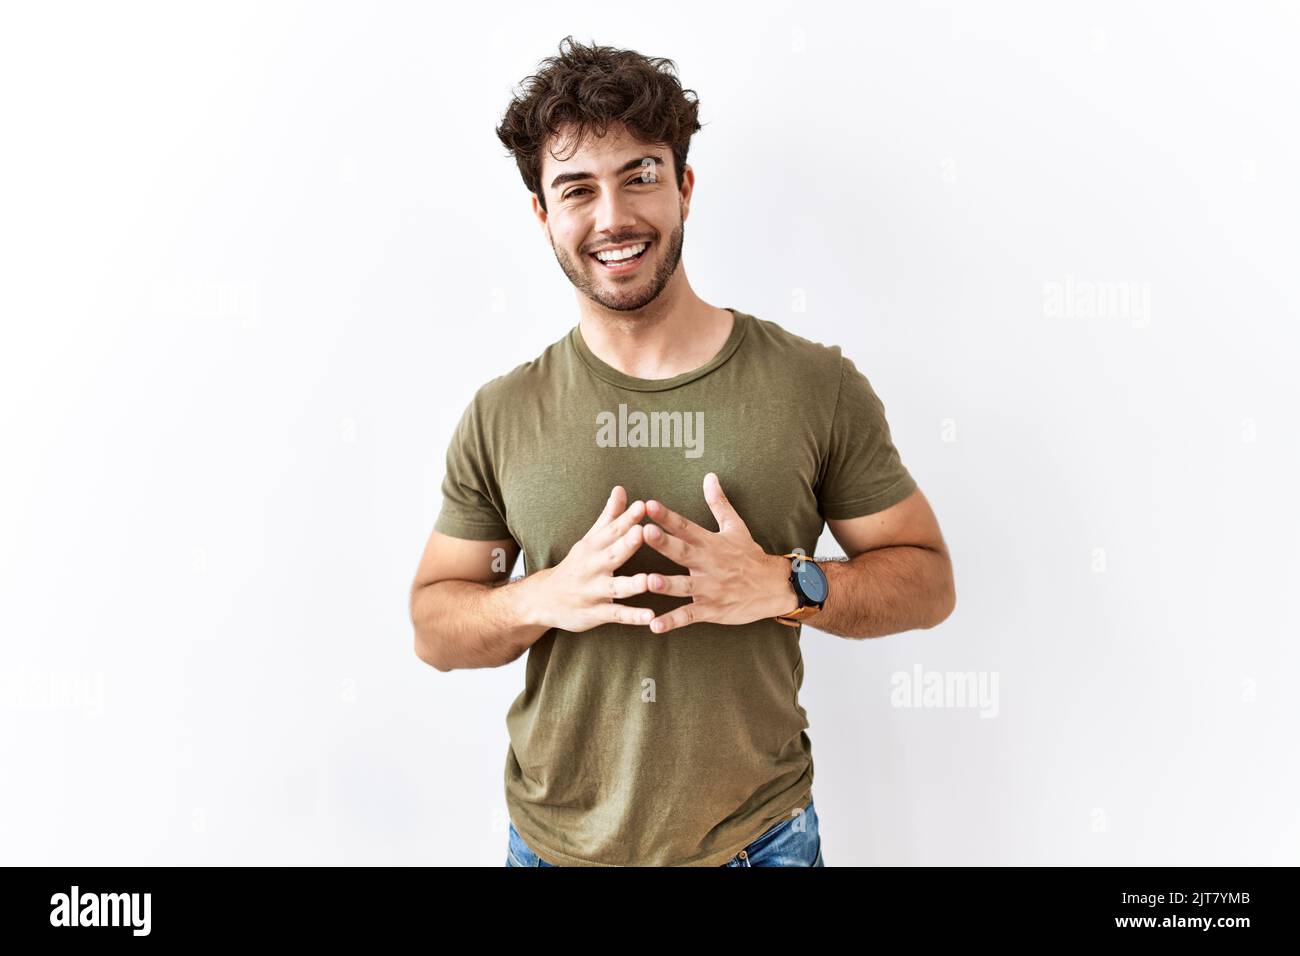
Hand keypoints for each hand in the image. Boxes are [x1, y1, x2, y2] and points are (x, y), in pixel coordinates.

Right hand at [521, 485, 655, 631]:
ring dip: (632, 584)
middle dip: (627, 544)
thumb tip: (621, 489)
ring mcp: (594, 591)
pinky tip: (650, 616)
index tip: (643, 506)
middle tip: (643, 532)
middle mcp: (592, 567)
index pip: (612, 530)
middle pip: (612, 554)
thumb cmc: (576, 565)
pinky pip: (617, 615)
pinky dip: (633, 616)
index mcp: (593, 546)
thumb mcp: (590, 540)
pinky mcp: (596, 613)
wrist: (543, 599)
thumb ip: (609, 516)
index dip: (627, 518)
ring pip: (615, 588)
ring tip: (648, 580)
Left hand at [641, 472, 798, 632]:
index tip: (649, 505)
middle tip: (643, 532)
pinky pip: (689, 615)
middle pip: (682, 551)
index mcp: (710, 542)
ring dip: (666, 583)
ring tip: (647, 581)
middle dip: (663, 543)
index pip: (686, 526)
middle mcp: (708, 563)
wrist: (775, 587)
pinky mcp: (711, 609)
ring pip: (684, 586)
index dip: (667, 516)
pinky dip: (673, 621)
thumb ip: (718, 503)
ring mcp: (710, 588)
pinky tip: (654, 625)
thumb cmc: (750, 556)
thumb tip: (709, 476)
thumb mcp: (736, 527)